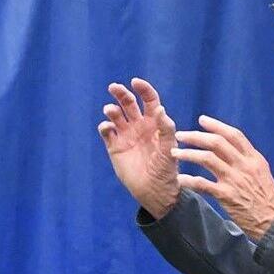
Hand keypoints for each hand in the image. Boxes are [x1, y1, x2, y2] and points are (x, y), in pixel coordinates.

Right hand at [98, 78, 180, 218]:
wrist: (154, 191)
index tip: (135, 82)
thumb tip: (160, 109)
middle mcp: (139, 126)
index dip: (143, 89)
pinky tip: (107, 127)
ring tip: (110, 111)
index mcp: (154, 123)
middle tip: (114, 87)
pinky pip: (106, 131)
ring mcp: (126, 135)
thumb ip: (166, 128)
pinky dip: (104, 126)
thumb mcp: (169, 148)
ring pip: (115, 115)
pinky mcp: (114, 147)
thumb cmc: (166, 170)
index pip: (149, 100)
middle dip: (121, 93)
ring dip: (111, 109)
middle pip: (128, 103)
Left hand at [172, 115, 273, 239]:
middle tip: (181, 135)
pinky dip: (189, 180)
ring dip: (188, 154)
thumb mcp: (261, 174)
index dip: (216, 125)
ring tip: (174, 153)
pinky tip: (179, 179)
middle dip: (196, 136)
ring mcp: (235, 180)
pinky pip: (203, 184)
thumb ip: (247, 161)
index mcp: (254, 159)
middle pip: (217, 142)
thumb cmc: (267, 199)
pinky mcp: (227, 196)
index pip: (234, 135)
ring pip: (207, 158)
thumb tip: (232, 149)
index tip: (202, 120)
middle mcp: (244, 166)